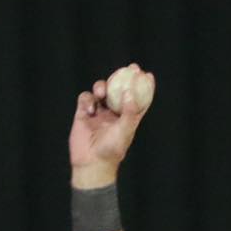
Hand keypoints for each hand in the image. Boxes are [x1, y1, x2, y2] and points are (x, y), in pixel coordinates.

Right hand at [69, 63, 155, 184]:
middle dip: (124, 77)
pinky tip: (89, 110)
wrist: (91, 162)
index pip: (138, 98)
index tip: (147, 74)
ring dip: (102, 86)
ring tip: (102, 93)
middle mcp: (114, 112)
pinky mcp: (83, 113)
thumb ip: (129, 113)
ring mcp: (98, 112)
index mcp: (128, 117)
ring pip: (101, 90)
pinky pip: (85, 98)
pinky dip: (87, 100)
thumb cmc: (112, 150)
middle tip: (131, 67)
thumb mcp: (124, 131)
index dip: (143, 86)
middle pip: (119, 89)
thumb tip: (130, 92)